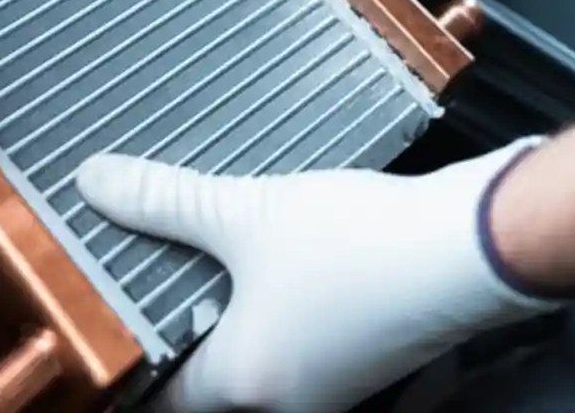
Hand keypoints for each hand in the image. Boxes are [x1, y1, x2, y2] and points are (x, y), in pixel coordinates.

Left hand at [75, 137, 556, 412]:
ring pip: (263, 361)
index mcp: (248, 382)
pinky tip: (280, 258)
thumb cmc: (367, 246)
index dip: (132, 367)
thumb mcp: (250, 211)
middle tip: (154, 283)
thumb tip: (96, 182)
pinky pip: (305, 343)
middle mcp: (292, 399)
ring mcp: (337, 380)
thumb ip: (167, 201)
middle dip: (184, 334)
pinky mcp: (369, 352)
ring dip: (237, 318)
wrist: (478, 244)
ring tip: (215, 259)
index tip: (113, 334)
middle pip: (213, 383)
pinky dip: (282, 310)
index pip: (162, 400)